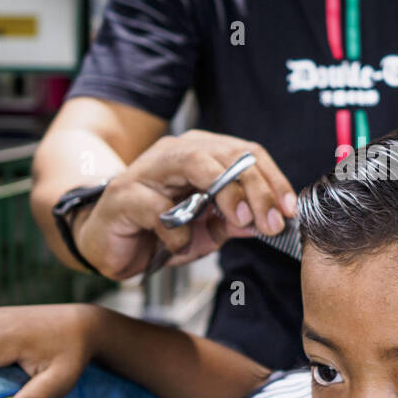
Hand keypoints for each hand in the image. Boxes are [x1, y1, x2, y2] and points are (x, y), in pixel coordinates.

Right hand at [74, 131, 296, 279]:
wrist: (107, 242)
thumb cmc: (159, 231)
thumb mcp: (209, 229)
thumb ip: (238, 220)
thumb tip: (273, 219)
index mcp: (202, 154)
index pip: (247, 153)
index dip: (273, 180)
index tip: (290, 210)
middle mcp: (176, 153)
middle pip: (226, 155)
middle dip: (256, 187)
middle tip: (271, 221)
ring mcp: (148, 170)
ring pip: (194, 162)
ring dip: (226, 192)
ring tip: (240, 220)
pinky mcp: (124, 195)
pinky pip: (158, 208)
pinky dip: (177, 231)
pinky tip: (180, 244)